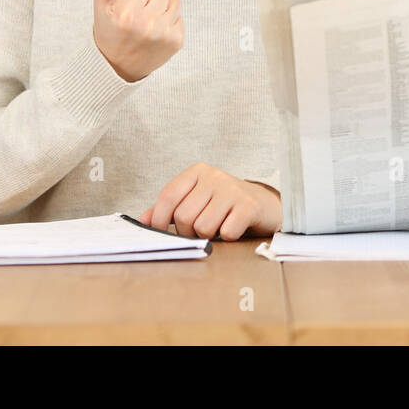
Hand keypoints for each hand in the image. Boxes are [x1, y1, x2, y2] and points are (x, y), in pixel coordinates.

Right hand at [92, 0, 183, 82]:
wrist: (117, 66)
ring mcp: (165, 34)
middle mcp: (148, 25)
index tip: (126, 1)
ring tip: (146, 16)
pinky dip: (168, 17)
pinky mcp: (177, 41)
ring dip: (161, 2)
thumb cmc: (109, 28)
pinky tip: (155, 28)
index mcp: (126, 14)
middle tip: (136, 10)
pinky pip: (179, 13)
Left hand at [140, 163, 280, 239]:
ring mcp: (232, 189)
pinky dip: (228, 237)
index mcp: (197, 171)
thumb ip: (170, 208)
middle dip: (188, 232)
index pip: (168, 196)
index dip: (159, 219)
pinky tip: (234, 227)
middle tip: (200, 230)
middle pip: (184, 216)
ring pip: (203, 227)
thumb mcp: (196, 200)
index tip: (160, 232)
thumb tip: (144, 219)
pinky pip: (226, 232)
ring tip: (218, 227)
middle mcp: (214, 176)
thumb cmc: (225, 204)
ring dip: (209, 235)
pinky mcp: (249, 205)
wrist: (265, 204)